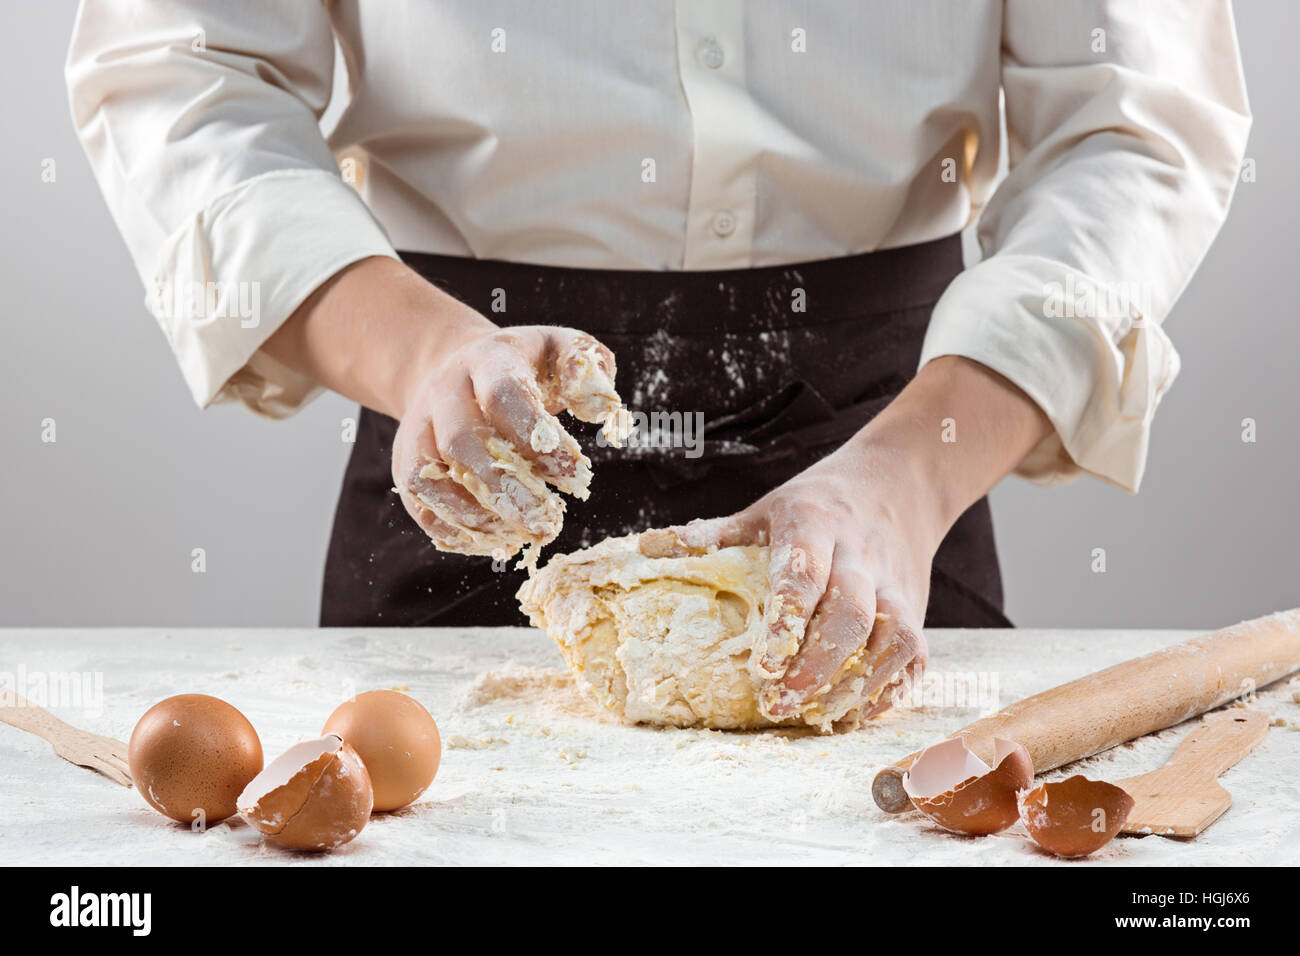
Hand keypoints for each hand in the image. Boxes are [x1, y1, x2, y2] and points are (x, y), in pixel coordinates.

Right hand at [392, 326, 624, 558]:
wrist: (451, 365)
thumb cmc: (521, 367)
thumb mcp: (559, 348)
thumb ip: (586, 367)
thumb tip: (599, 408)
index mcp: (486, 359)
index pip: (503, 396)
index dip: (538, 439)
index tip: (576, 474)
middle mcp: (444, 392)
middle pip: (461, 444)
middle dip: (507, 491)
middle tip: (548, 524)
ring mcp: (418, 429)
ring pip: (430, 480)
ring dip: (478, 517)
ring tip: (521, 536)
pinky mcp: (406, 463)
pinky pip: (420, 504)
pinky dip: (455, 530)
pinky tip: (496, 540)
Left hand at [653, 355, 1052, 725]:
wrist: (897, 482)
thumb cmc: (817, 504)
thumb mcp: (765, 508)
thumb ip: (715, 534)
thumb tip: (648, 549)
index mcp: (815, 524)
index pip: (804, 574)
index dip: (786, 620)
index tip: (765, 664)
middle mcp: (861, 555)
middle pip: (851, 614)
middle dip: (817, 665)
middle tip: (780, 703)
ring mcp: (895, 585)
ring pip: (891, 637)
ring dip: (856, 683)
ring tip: (817, 717)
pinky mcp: (916, 610)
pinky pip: (914, 654)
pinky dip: (890, 688)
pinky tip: (856, 712)